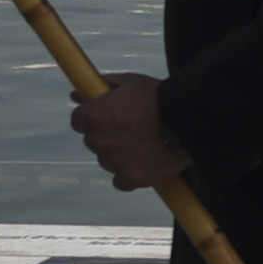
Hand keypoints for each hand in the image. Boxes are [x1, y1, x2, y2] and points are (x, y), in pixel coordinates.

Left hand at [70, 74, 190, 191]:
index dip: (94, 118)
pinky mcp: (130, 178)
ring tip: (144, 144)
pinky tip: (144, 163)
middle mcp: (97, 141)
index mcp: (92, 116)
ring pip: (108, 160)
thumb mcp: (130, 82)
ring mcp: (113, 161)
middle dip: (108, 135)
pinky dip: (130, 174)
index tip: (108, 116)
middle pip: (94, 141)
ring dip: (119, 154)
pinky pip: (122, 181)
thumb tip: (75, 94)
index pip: (78, 120)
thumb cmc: (157, 96)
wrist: (186, 118)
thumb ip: (101, 87)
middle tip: (131, 128)